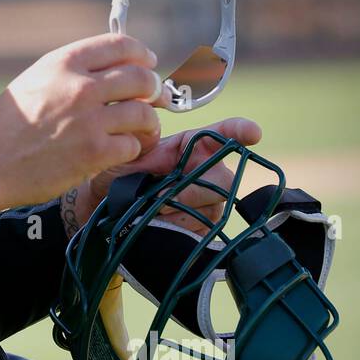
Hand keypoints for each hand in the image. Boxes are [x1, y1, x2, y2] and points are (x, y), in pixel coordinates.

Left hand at [71, 116, 262, 237]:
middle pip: (223, 180)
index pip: (222, 134)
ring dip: (182, 212)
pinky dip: (181, 228)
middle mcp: (207, 171)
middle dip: (194, 191)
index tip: (253, 132)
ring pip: (214, 208)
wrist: (106, 205)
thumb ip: (142, 148)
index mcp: (191, 146)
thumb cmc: (119, 174)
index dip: (239, 131)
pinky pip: (204, 229)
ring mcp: (209, 199)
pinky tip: (162, 224)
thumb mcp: (127, 156)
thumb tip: (155, 148)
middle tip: (163, 198)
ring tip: (155, 211)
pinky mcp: (204, 225)